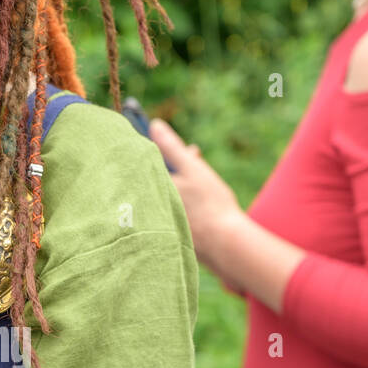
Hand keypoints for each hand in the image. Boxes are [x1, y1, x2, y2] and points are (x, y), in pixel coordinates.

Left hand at [149, 119, 243, 271]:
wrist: (224, 242)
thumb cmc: (210, 204)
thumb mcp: (191, 168)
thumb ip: (171, 147)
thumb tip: (154, 125)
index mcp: (151, 187)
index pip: (142, 163)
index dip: (157, 149)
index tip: (168, 142)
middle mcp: (148, 206)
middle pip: (154, 177)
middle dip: (173, 165)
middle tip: (195, 155)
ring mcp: (157, 221)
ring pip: (163, 192)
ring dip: (178, 181)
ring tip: (200, 175)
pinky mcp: (168, 233)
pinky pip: (169, 209)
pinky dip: (181, 201)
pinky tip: (198, 201)